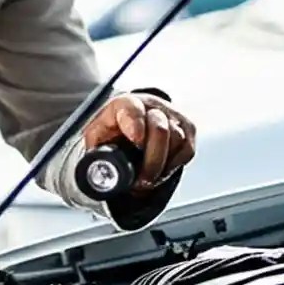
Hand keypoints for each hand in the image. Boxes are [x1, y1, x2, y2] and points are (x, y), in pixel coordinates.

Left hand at [82, 92, 196, 193]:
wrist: (130, 125)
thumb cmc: (113, 131)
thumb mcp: (97, 140)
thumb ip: (95, 154)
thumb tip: (98, 173)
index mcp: (125, 104)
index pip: (132, 108)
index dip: (135, 124)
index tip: (136, 141)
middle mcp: (151, 105)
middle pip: (160, 128)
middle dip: (152, 161)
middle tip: (142, 180)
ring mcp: (172, 115)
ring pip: (177, 141)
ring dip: (162, 166)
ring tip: (147, 177)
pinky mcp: (188, 128)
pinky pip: (187, 150)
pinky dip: (174, 166)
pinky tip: (160, 170)